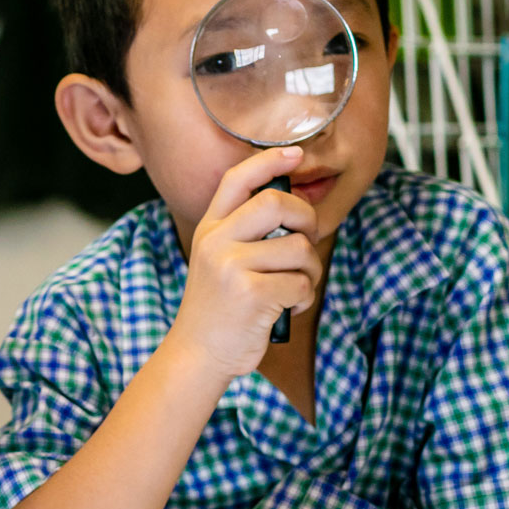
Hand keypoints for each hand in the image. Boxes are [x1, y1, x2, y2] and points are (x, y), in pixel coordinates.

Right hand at [169, 146, 321, 380]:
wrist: (198, 354)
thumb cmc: (219, 309)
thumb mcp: (217, 261)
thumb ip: (243, 233)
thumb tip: (291, 206)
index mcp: (209, 229)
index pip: (238, 180)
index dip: (270, 161)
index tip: (297, 153)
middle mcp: (216, 242)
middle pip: (277, 203)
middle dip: (307, 219)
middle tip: (307, 240)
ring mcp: (231, 266)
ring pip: (299, 248)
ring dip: (310, 271)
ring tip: (293, 289)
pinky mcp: (250, 293)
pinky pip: (301, 282)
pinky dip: (304, 298)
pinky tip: (287, 309)